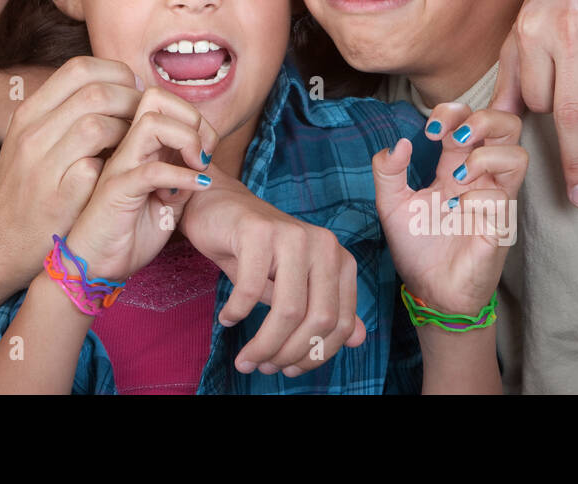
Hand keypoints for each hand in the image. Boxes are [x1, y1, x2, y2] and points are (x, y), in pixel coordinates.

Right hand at [0, 56, 142, 284]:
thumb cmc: (25, 188)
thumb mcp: (33, 139)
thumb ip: (64, 112)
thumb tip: (115, 86)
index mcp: (28, 113)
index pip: (79, 68)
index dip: (116, 72)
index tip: (133, 89)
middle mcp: (32, 135)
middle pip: (95, 93)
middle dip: (132, 99)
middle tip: (146, 116)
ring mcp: (43, 167)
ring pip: (98, 126)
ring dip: (129, 131)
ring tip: (139, 142)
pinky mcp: (58, 199)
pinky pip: (95, 168)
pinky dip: (117, 164)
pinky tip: (126, 170)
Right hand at [64, 87, 216, 281]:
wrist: (94, 267)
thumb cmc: (127, 235)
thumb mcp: (167, 205)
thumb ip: (181, 181)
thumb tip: (202, 166)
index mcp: (136, 147)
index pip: (163, 103)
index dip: (194, 118)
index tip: (207, 152)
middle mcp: (126, 149)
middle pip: (156, 99)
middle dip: (192, 119)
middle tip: (205, 154)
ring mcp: (119, 167)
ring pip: (152, 123)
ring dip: (186, 139)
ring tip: (199, 166)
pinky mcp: (116, 191)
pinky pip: (152, 170)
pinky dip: (182, 175)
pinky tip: (197, 188)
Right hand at [179, 171, 365, 377]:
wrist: (218, 207)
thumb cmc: (255, 251)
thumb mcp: (292, 284)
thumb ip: (324, 309)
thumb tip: (358, 340)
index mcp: (338, 259)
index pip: (340, 322)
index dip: (316, 354)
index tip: (290, 370)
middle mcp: (323, 244)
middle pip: (317, 319)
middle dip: (288, 353)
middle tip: (262, 367)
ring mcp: (293, 235)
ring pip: (288, 309)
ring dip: (263, 343)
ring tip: (245, 357)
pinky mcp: (259, 231)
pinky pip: (252, 289)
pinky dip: (237, 312)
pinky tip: (227, 319)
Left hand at [373, 104, 526, 316]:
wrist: (429, 292)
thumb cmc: (417, 247)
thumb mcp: (391, 204)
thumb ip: (387, 171)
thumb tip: (400, 142)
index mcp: (457, 167)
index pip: (472, 120)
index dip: (455, 112)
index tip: (429, 129)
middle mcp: (481, 179)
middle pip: (509, 126)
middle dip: (485, 119)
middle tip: (455, 138)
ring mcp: (494, 202)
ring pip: (518, 157)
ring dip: (486, 156)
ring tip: (457, 175)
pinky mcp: (499, 229)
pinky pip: (502, 200)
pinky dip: (477, 198)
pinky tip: (456, 210)